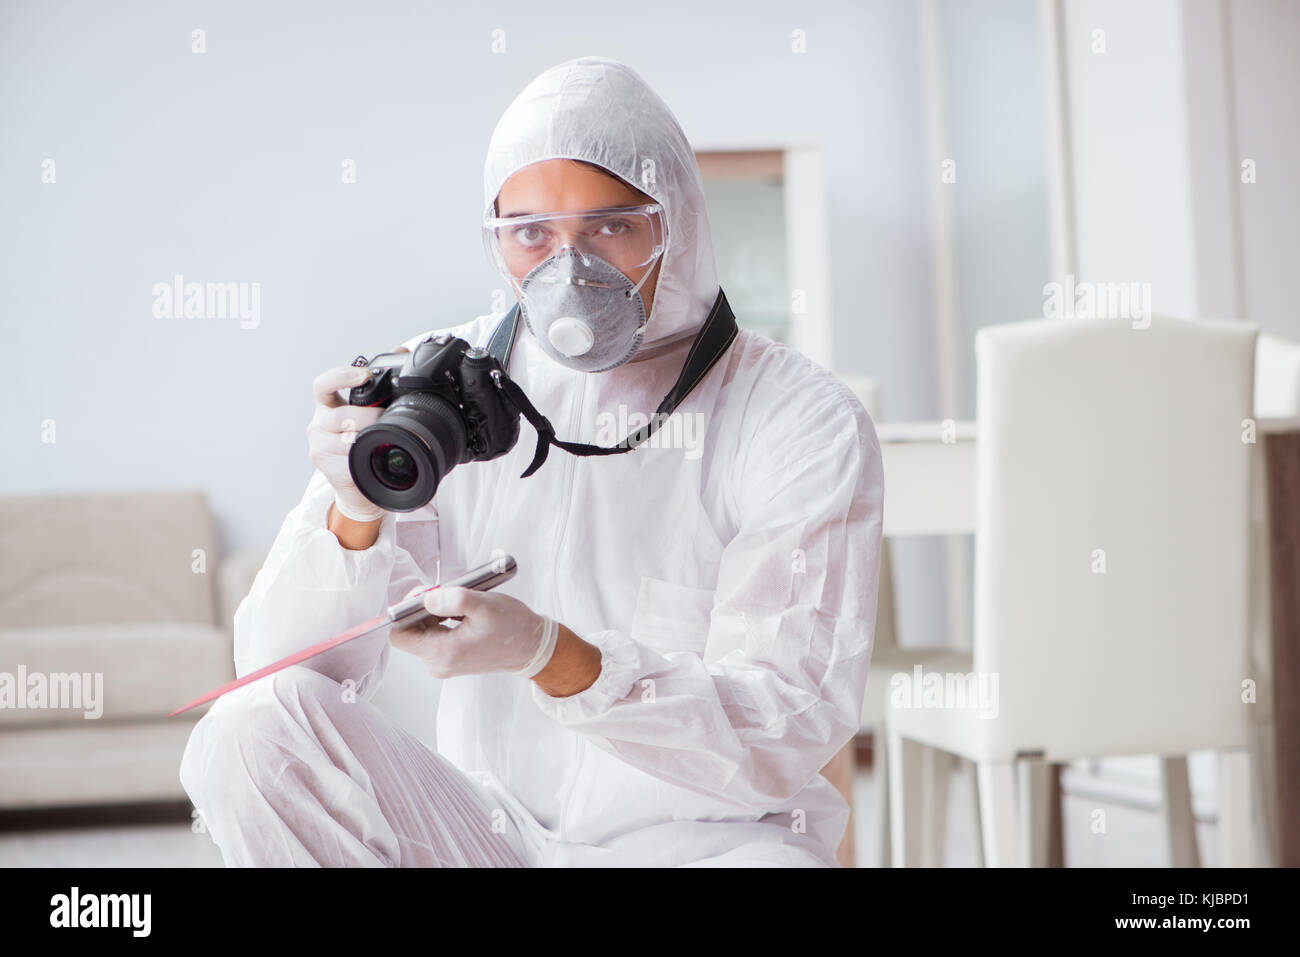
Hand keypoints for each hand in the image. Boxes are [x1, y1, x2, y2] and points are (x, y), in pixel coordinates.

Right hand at [308, 349, 406, 522]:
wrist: (359, 486)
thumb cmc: (364, 445)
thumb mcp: (370, 413)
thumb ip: (381, 386)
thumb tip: (401, 350)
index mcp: (328, 406)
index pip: (323, 385)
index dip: (341, 376)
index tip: (364, 375)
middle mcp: (319, 425)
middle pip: (341, 415)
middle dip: (368, 416)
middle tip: (386, 418)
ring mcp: (320, 448)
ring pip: (345, 439)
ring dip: (367, 438)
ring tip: (382, 439)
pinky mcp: (328, 470)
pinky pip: (348, 462)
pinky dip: (364, 460)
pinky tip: (372, 458)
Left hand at [389, 585, 559, 678]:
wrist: (531, 647)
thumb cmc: (512, 626)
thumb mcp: (484, 605)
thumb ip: (453, 599)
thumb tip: (426, 598)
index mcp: (444, 652)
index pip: (400, 635)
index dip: (406, 611)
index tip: (426, 595)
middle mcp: (439, 664)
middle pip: (410, 632)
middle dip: (422, 609)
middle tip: (444, 593)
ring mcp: (444, 664)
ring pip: (421, 633)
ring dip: (433, 614)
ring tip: (457, 605)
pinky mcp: (451, 659)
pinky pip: (433, 637)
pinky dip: (441, 621)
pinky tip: (460, 614)